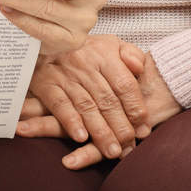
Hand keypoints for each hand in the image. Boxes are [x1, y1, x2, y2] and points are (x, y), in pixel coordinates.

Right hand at [26, 51, 182, 169]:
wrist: (46, 39)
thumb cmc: (85, 48)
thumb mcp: (111, 43)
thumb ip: (131, 54)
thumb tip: (140, 68)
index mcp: (104, 54)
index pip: (124, 84)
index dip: (135, 108)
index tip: (143, 128)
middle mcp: (85, 65)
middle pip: (107, 100)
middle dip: (120, 127)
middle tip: (129, 148)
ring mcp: (65, 75)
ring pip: (87, 107)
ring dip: (100, 132)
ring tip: (112, 151)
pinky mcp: (46, 84)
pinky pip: (60, 105)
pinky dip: (70, 122)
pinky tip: (81, 137)